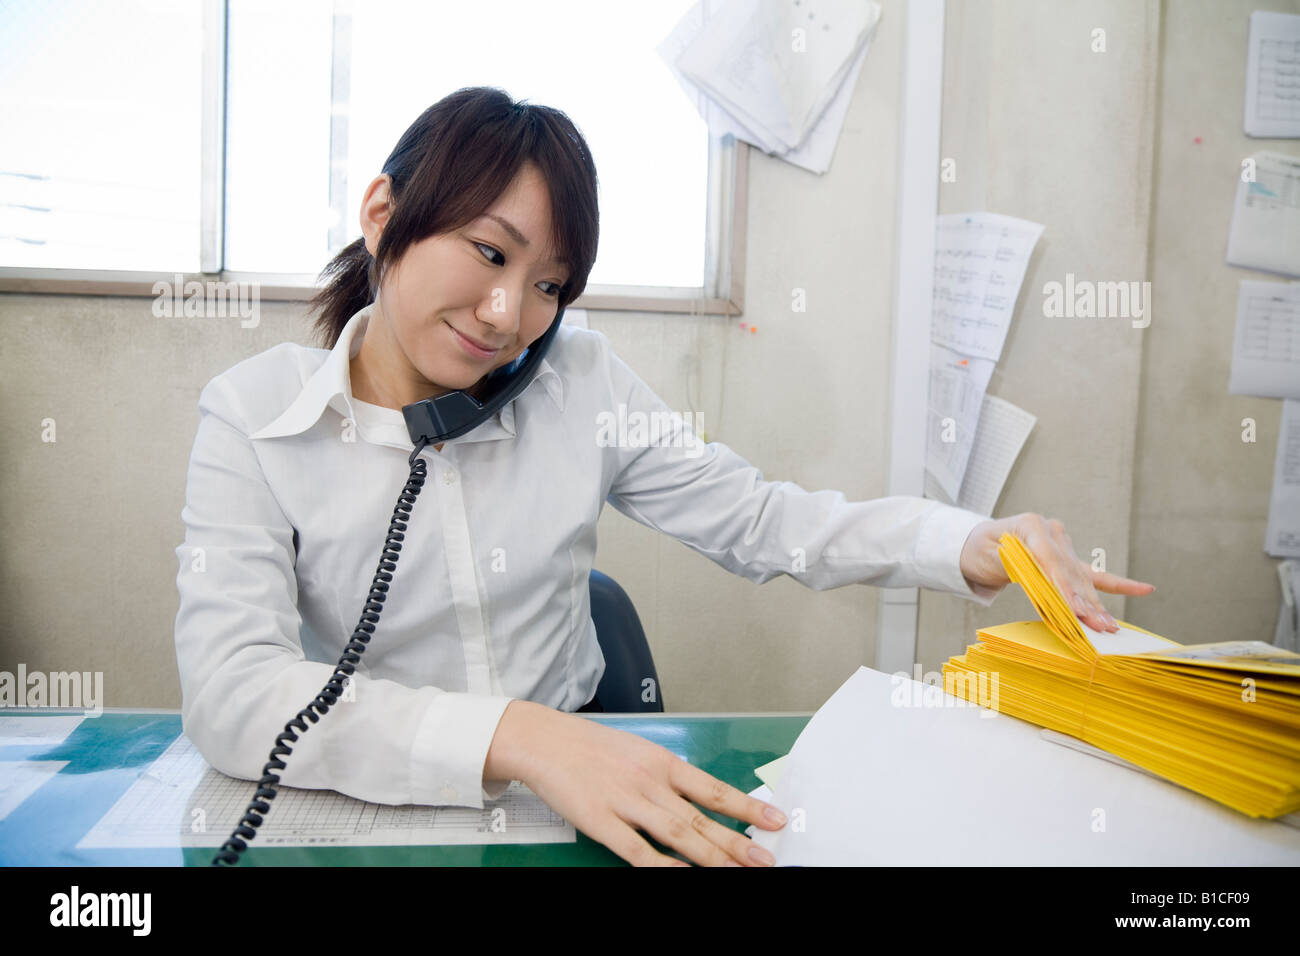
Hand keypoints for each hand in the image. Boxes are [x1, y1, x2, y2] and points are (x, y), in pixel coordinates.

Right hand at [483, 700, 787, 865]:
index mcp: (661, 760)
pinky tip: (684, 876)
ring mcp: (626, 802)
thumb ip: (666, 776)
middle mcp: (650, 781)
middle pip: (701, 817)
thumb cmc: (591, 747)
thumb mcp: (638, 751)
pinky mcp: (601, 822)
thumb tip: (702, 799)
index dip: (746, 806)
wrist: (543, 740)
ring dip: (711, 857)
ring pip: (678, 835)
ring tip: (739, 871)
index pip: (713, 788)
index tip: (774, 820)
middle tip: (766, 859)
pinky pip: (638, 851)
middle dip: (737, 842)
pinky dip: (663, 867)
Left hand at [959, 513, 1154, 632]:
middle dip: (1084, 602)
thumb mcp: (987, 555)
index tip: (1075, 608)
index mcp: (1031, 525)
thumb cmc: (979, 550)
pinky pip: (1093, 574)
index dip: (1064, 586)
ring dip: (1096, 604)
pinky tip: (1144, 589)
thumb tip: (1043, 578)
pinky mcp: (1068, 558)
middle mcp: (1052, 532)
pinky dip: (1117, 584)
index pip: (1051, 560)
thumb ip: (1013, 564)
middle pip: (1070, 572)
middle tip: (1099, 626)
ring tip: (1111, 626)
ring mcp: (1062, 544)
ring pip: (1082, 578)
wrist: (977, 543)